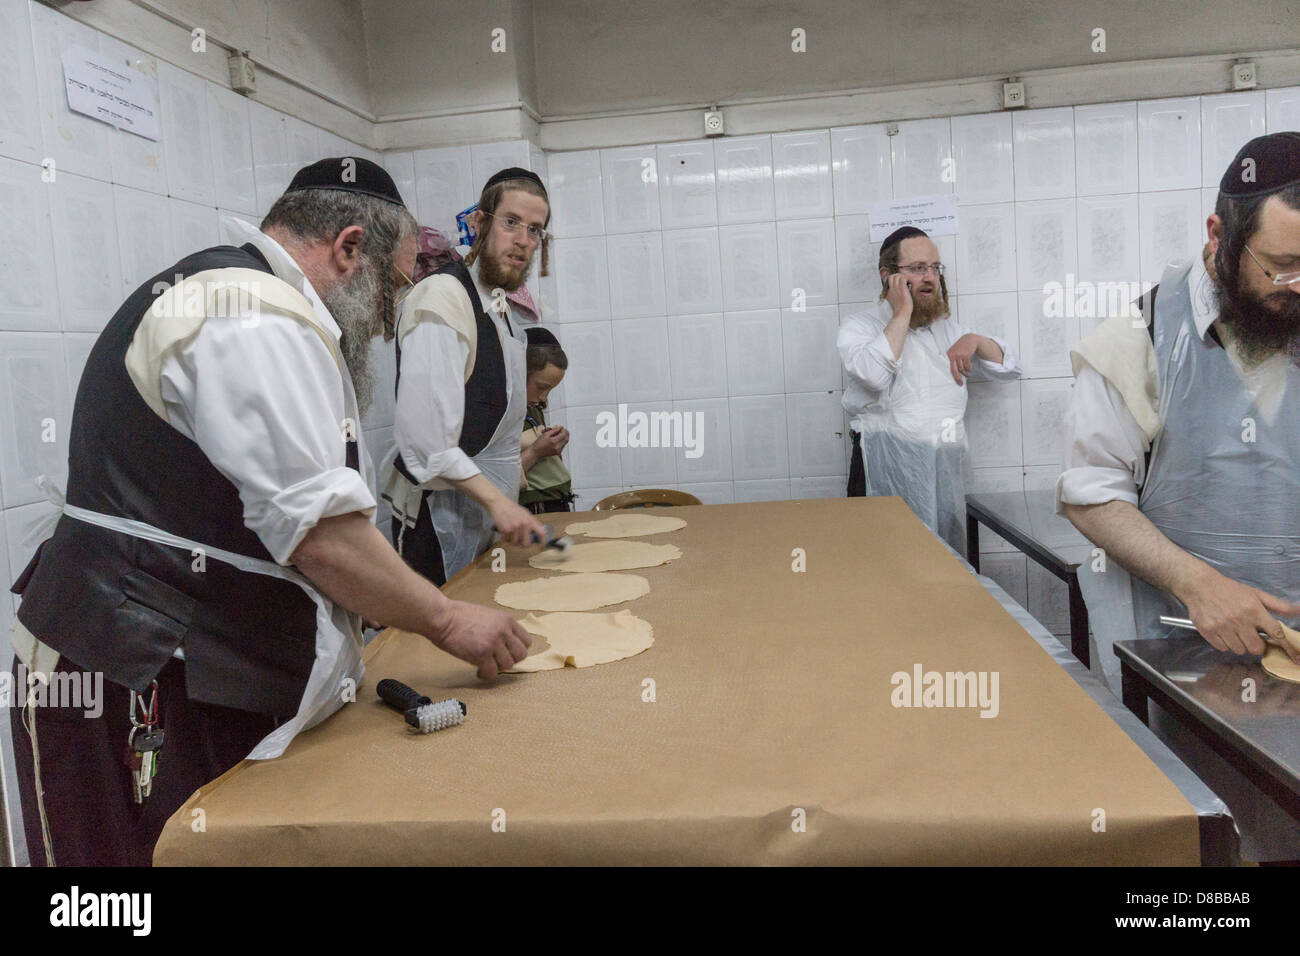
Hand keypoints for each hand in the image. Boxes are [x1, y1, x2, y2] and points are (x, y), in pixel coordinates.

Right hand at [428, 599, 532, 678]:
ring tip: (485, 665)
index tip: (508, 652)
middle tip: (498, 661)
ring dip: (497, 667)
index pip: (526, 641)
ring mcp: (493, 643)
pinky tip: (478, 671)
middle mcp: (504, 631)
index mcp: (507, 620)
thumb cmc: (459, 615)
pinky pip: (492, 672)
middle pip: (521, 655)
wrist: (443, 617)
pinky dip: (486, 674)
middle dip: (510, 660)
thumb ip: (500, 627)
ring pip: (508, 665)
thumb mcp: (488, 615)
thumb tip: (506, 644)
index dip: (517, 649)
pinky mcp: (481, 654)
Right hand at [490, 499, 548, 547]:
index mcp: (531, 520)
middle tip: (520, 540)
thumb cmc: (513, 508)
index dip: (543, 542)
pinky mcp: (506, 530)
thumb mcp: (526, 513)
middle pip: (526, 544)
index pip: (542, 533)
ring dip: (513, 540)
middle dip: (523, 543)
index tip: (541, 546)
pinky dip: (506, 538)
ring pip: (515, 543)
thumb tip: (537, 534)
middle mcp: (524, 524)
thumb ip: (532, 523)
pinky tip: (506, 530)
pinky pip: (507, 540)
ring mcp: (515, 528)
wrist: (500, 504)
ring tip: (511, 532)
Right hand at [532, 426, 568, 457]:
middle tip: (561, 430)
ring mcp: (559, 450)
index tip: (560, 427)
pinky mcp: (558, 452)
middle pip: (567, 438)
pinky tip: (556, 439)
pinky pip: (563, 445)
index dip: (563, 429)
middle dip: (565, 433)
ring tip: (556, 435)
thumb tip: (560, 427)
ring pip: (566, 441)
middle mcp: (558, 447)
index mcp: (555, 442)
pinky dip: (561, 441)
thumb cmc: (539, 444)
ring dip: (563, 436)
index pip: (564, 434)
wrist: (536, 452)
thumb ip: (554, 430)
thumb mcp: (546, 434)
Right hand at [883, 272, 913, 318]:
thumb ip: (896, 296)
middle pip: (890, 277)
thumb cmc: (901, 310)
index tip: (901, 283)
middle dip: (897, 275)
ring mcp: (896, 288)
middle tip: (903, 280)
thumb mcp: (895, 303)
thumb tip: (903, 291)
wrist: (902, 313)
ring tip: (907, 281)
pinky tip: (909, 283)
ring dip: (902, 276)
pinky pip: (903, 278)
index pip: (889, 282)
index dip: (895, 281)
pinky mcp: (901, 288)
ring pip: (896, 276)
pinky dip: (906, 278)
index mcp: (888, 293)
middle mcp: (891, 289)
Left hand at [946, 333, 981, 384]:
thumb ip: (952, 360)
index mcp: (948, 355)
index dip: (953, 377)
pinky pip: (967, 366)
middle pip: (955, 370)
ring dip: (965, 373)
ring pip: (962, 368)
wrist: (969, 339)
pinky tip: (970, 368)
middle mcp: (953, 355)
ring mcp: (959, 355)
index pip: (950, 369)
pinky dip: (969, 368)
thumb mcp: (954, 352)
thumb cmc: (961, 348)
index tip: (957, 382)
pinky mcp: (966, 355)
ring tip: (967, 374)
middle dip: (958, 378)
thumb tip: (953, 373)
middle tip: (961, 383)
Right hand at [1178, 566, 1299, 660]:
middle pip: (1256, 648)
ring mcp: (1222, 627)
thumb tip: (1298, 610)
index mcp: (1253, 609)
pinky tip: (1223, 632)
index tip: (1294, 657)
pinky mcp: (1208, 631)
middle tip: (1251, 636)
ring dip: (1239, 644)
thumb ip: (1277, 605)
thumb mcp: (1256, 594)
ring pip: (1239, 650)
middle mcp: (1239, 620)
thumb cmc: (1229, 589)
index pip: (1276, 633)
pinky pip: (1223, 648)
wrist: (1200, 585)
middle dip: (1257, 645)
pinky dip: (1225, 644)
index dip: (1286, 647)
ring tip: (1235, 632)